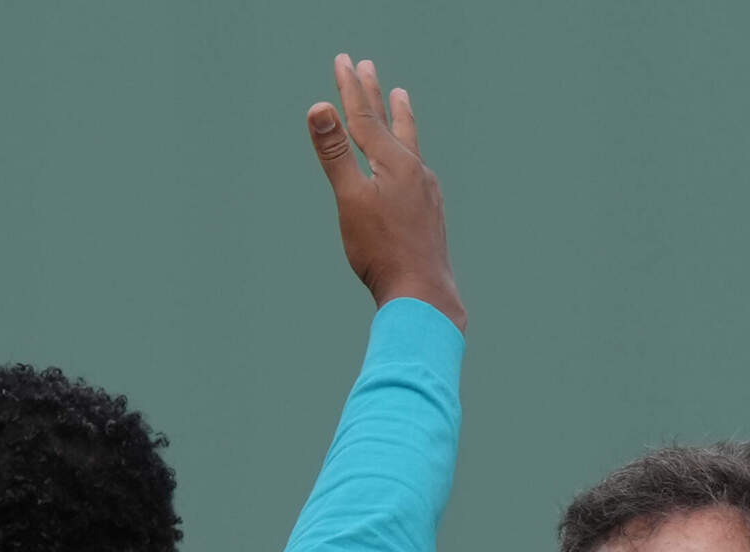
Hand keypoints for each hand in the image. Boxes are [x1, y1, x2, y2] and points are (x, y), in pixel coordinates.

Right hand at [307, 53, 463, 330]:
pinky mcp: (430, 210)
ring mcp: (425, 189)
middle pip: (389, 123)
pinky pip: (417, 169)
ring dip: (401, 117)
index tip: (343, 60)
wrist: (422, 293)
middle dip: (373, 94)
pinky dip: (409, 152)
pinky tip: (412, 162)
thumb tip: (319, 108)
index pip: (364, 117)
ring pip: (410, 142)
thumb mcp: (351, 200)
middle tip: (366, 66)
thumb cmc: (381, 251)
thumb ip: (336, 154)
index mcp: (394, 162)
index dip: (350, 89)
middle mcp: (414, 169)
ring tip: (401, 97)